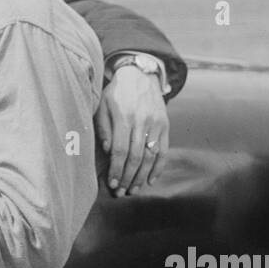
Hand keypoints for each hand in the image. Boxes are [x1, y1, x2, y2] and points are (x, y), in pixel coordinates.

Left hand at [95, 65, 168, 194]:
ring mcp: (156, 124)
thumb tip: (108, 151)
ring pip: (151, 156)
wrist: (140, 75)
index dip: (116, 169)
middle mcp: (142, 121)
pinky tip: (150, 180)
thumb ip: (104, 127)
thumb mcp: (103, 104)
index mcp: (124, 116)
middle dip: (127, 177)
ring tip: (133, 190)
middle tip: (121, 192)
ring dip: (142, 176)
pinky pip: (164, 150)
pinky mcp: (165, 125)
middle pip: (136, 156)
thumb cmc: (116, 93)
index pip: (120, 150)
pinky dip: (159, 167)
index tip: (111, 183)